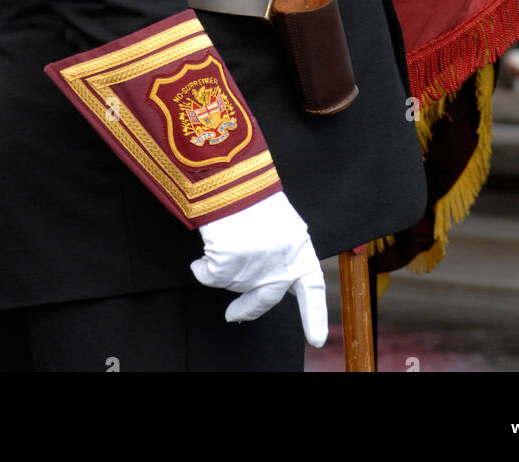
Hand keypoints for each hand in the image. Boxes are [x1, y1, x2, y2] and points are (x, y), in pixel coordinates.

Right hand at [190, 190, 327, 346]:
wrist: (235, 177)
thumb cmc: (256, 198)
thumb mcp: (282, 225)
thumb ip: (279, 257)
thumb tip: (254, 288)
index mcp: (300, 251)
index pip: (312, 289)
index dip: (314, 316)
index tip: (315, 340)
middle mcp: (280, 265)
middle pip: (264, 297)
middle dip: (247, 309)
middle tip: (233, 315)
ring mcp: (254, 269)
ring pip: (233, 283)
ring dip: (224, 271)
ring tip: (221, 241)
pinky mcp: (227, 267)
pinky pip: (208, 275)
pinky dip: (203, 267)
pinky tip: (203, 251)